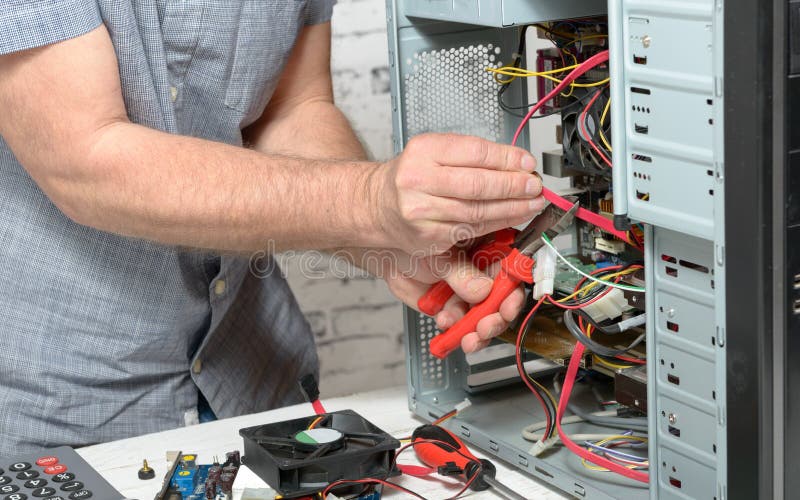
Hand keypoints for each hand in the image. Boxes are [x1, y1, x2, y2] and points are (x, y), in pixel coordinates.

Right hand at [371, 133, 543, 255]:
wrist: (377, 205)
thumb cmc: (410, 176)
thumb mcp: (434, 151)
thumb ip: (471, 155)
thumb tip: (516, 163)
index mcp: (423, 151)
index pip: (474, 152)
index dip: (507, 158)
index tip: (528, 162)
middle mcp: (418, 181)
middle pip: (477, 184)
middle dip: (513, 186)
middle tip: (534, 185)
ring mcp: (422, 212)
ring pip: (477, 211)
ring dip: (512, 208)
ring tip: (531, 203)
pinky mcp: (429, 237)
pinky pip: (471, 230)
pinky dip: (497, 223)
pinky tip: (512, 217)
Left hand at [372, 247, 525, 352]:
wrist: (390, 256)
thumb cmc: (417, 240)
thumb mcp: (440, 253)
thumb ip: (462, 272)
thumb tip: (483, 290)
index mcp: (490, 252)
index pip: (512, 275)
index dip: (513, 294)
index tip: (506, 308)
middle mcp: (484, 275)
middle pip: (503, 303)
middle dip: (496, 320)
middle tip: (485, 327)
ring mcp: (470, 295)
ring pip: (485, 320)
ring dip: (477, 332)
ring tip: (466, 335)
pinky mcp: (456, 310)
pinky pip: (463, 328)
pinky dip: (456, 332)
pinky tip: (445, 322)